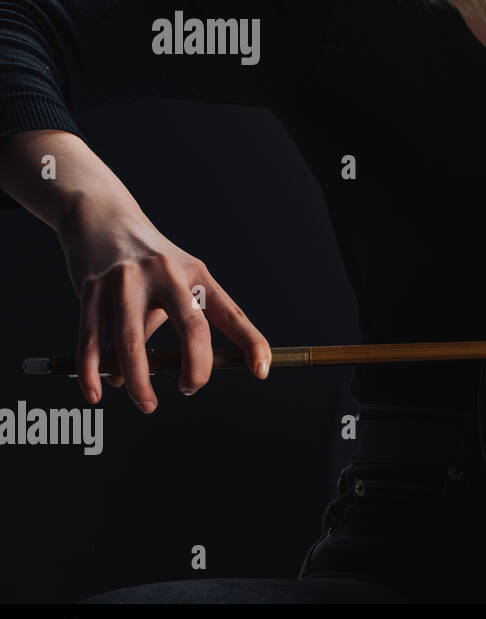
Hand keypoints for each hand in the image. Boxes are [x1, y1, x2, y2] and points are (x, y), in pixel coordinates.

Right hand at [58, 195, 270, 411]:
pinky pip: (92, 342)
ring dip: (142, 383)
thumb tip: (136, 379)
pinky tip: (99, 393)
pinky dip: (94, 374)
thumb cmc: (145, 260)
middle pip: (192, 330)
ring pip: (134, 345)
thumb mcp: (169, 281)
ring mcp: (126, 283)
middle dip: (196, 369)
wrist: (100, 215)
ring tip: (147, 403)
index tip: (262, 371)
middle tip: (191, 390)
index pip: (231, 314)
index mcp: (196, 274)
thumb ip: (159, 329)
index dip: (251, 343)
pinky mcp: (90, 290)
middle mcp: (166, 276)